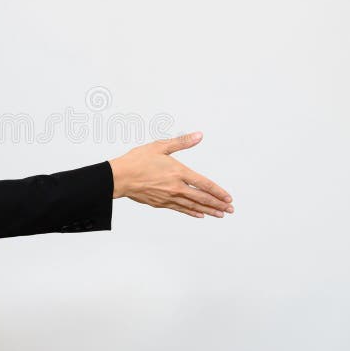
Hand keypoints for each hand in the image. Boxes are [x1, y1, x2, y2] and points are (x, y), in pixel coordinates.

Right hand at [108, 131, 233, 217]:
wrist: (119, 177)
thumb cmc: (137, 160)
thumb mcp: (160, 146)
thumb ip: (181, 142)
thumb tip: (199, 135)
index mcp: (178, 172)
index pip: (204, 184)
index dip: (218, 191)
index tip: (228, 198)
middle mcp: (176, 187)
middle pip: (201, 198)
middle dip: (217, 204)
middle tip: (229, 209)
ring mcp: (168, 197)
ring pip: (193, 206)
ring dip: (208, 210)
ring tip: (219, 215)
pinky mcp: (160, 203)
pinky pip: (180, 209)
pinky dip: (191, 212)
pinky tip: (199, 215)